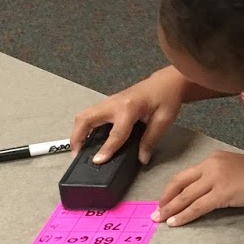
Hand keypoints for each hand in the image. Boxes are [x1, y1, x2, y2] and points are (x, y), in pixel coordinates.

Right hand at [70, 68, 186, 163]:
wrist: (166, 81)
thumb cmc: (166, 98)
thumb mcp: (163, 121)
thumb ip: (150, 140)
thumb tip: (142, 159)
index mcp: (129, 108)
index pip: (115, 133)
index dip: (106, 149)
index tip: (97, 161)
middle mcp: (114, 103)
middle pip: (86, 119)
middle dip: (77, 138)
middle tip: (77, 155)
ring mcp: (109, 101)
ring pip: (84, 115)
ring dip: (78, 132)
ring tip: (79, 150)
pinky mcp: (108, 103)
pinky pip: (90, 115)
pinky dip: (84, 127)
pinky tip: (88, 139)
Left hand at [154, 152, 243, 224]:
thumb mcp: (236, 171)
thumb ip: (221, 178)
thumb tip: (210, 194)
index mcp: (214, 159)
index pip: (187, 174)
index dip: (173, 187)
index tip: (165, 198)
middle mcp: (211, 166)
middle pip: (180, 183)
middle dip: (165, 198)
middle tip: (156, 210)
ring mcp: (215, 179)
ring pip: (185, 196)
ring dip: (170, 209)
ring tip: (159, 219)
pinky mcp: (221, 194)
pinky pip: (197, 207)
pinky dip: (184, 216)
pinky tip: (175, 223)